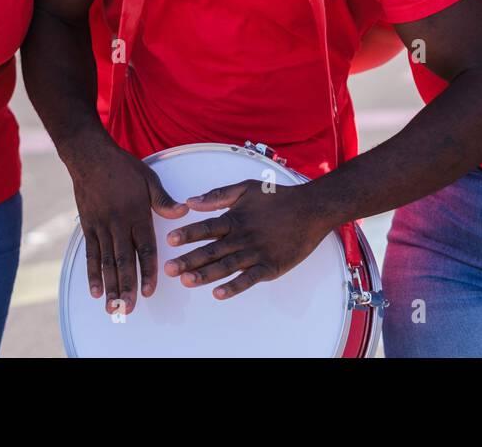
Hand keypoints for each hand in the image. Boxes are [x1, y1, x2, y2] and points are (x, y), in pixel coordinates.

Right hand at [63, 134, 186, 314]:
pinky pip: (91, 253)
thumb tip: (184, 211)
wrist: (90, 156)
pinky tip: (96, 291)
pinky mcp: (88, 226)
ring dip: (110, 286)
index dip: (147, 271)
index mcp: (137, 213)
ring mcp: (101, 226)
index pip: (144, 248)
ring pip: (106, 262)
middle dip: (126, 287)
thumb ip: (164, 200)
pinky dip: (92, 273)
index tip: (149, 291)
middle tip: (128, 309)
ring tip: (112, 307)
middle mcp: (118, 223)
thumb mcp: (149, 178)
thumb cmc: (123, 167)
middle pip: (123, 261)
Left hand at [164, 180, 336, 299]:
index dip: (188, 233)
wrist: (312, 209)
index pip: (207, 227)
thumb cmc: (279, 198)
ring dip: (206, 274)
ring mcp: (257, 253)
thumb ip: (218, 195)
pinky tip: (218, 293)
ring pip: (227, 266)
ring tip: (187, 281)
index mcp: (236, 218)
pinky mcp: (271, 266)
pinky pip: (250, 279)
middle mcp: (243, 237)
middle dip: (189, 260)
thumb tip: (191, 201)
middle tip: (169, 268)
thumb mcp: (247, 188)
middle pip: (212, 250)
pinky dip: (234, 286)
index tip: (170, 240)